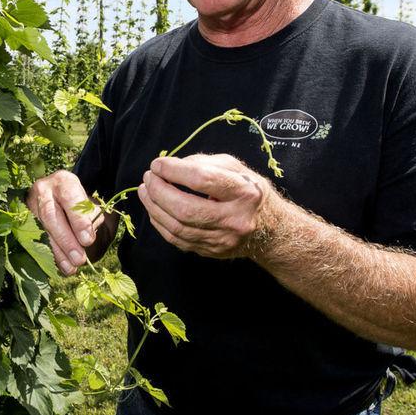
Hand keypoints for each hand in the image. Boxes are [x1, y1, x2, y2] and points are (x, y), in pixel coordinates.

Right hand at [26, 170, 112, 275]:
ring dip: (56, 252)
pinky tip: (60, 267)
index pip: (69, 198)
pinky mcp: (23, 220)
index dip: (78, 220)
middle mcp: (43, 190)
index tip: (88, 240)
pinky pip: (33, 240)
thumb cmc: (80, 205)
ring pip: (40, 230)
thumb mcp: (90, 206)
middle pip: (51, 215)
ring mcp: (29, 205)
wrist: (61, 200)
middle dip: (66, 240)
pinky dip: (48, 255)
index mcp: (63, 181)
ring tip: (71, 268)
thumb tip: (85, 238)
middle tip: (79, 259)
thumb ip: (91, 219)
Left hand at [137, 153, 273, 258]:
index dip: (174, 171)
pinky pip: (177, 240)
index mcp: (244, 192)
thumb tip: (171, 166)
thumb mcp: (235, 168)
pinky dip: (160, 223)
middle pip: (186, 208)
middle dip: (159, 192)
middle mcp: (235, 219)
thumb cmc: (249, 191)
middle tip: (148, 178)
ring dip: (154, 207)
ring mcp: (223, 239)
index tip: (158, 164)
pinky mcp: (212, 251)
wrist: (270, 229)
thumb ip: (203, 163)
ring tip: (145, 191)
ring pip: (178, 227)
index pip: (203, 180)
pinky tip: (154, 209)